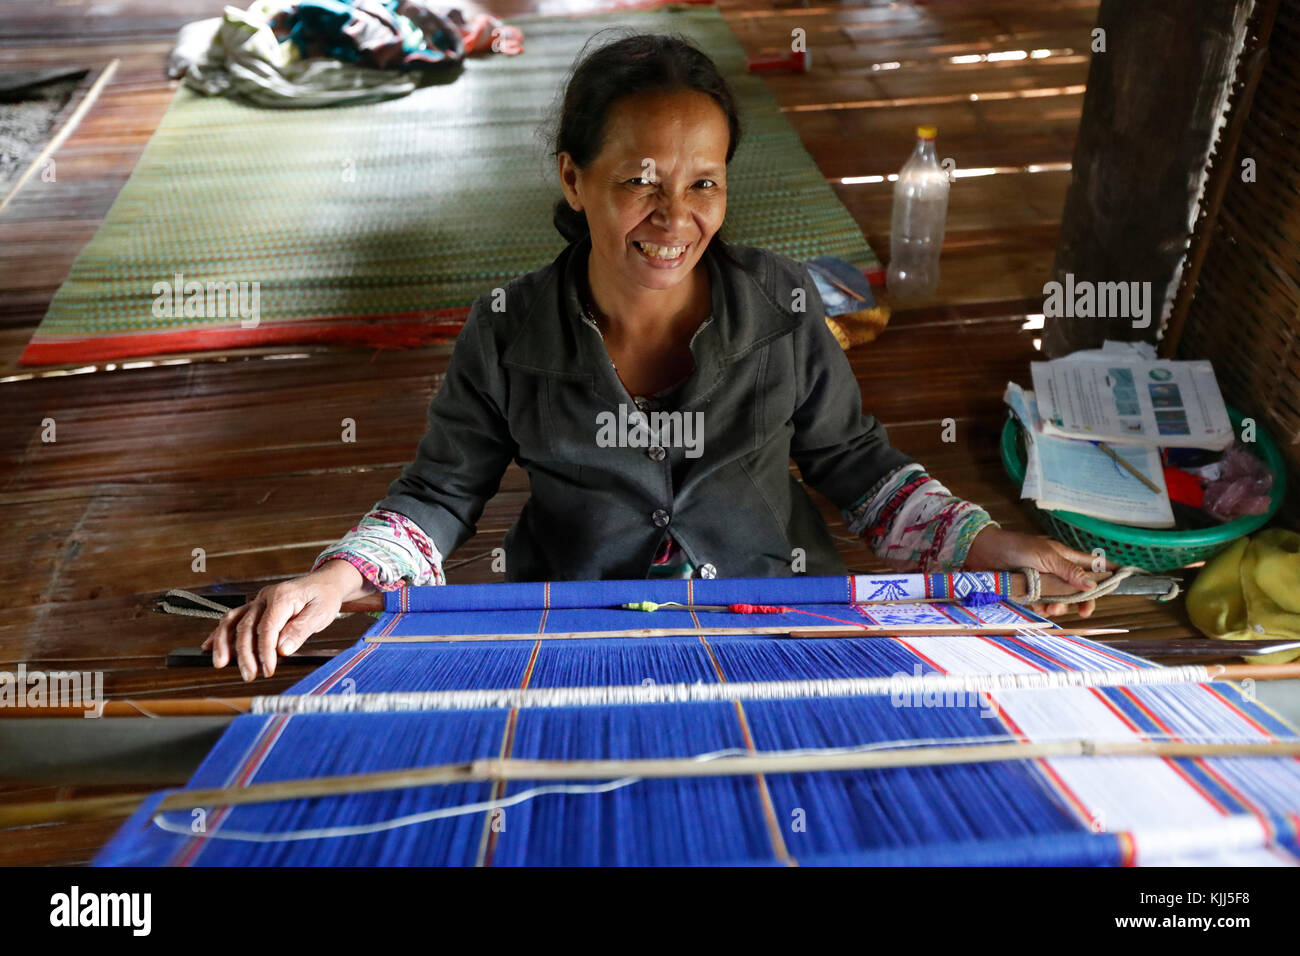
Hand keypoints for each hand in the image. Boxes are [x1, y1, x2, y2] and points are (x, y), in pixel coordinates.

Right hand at [201, 561, 369, 680]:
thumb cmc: (324, 598)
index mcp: (282, 597)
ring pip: (232, 621)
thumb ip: (300, 630)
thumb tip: (282, 649)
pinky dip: (219, 633)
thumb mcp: (321, 613)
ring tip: (220, 663)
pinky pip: (232, 619)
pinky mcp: (254, 607)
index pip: (267, 627)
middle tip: (249, 675)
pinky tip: (208, 646)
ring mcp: (257, 601)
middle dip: (244, 654)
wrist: (324, 583)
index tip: (268, 669)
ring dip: (223, 643)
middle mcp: (265, 597)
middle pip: (246, 626)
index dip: (265, 650)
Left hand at [964, 526, 1110, 617]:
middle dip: (1083, 601)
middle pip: (1079, 588)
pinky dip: (1042, 607)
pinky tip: (1038, 606)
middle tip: (1084, 612)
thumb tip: (1093, 584)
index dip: (1108, 573)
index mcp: (1065, 556)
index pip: (1094, 564)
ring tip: (1050, 607)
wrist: (982, 552)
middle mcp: (1056, 569)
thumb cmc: (1015, 547)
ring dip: (1059, 606)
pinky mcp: (1028, 590)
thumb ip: (1068, 570)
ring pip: (1061, 599)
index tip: (1123, 582)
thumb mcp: (1045, 556)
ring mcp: (1042, 580)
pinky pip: (1042, 603)